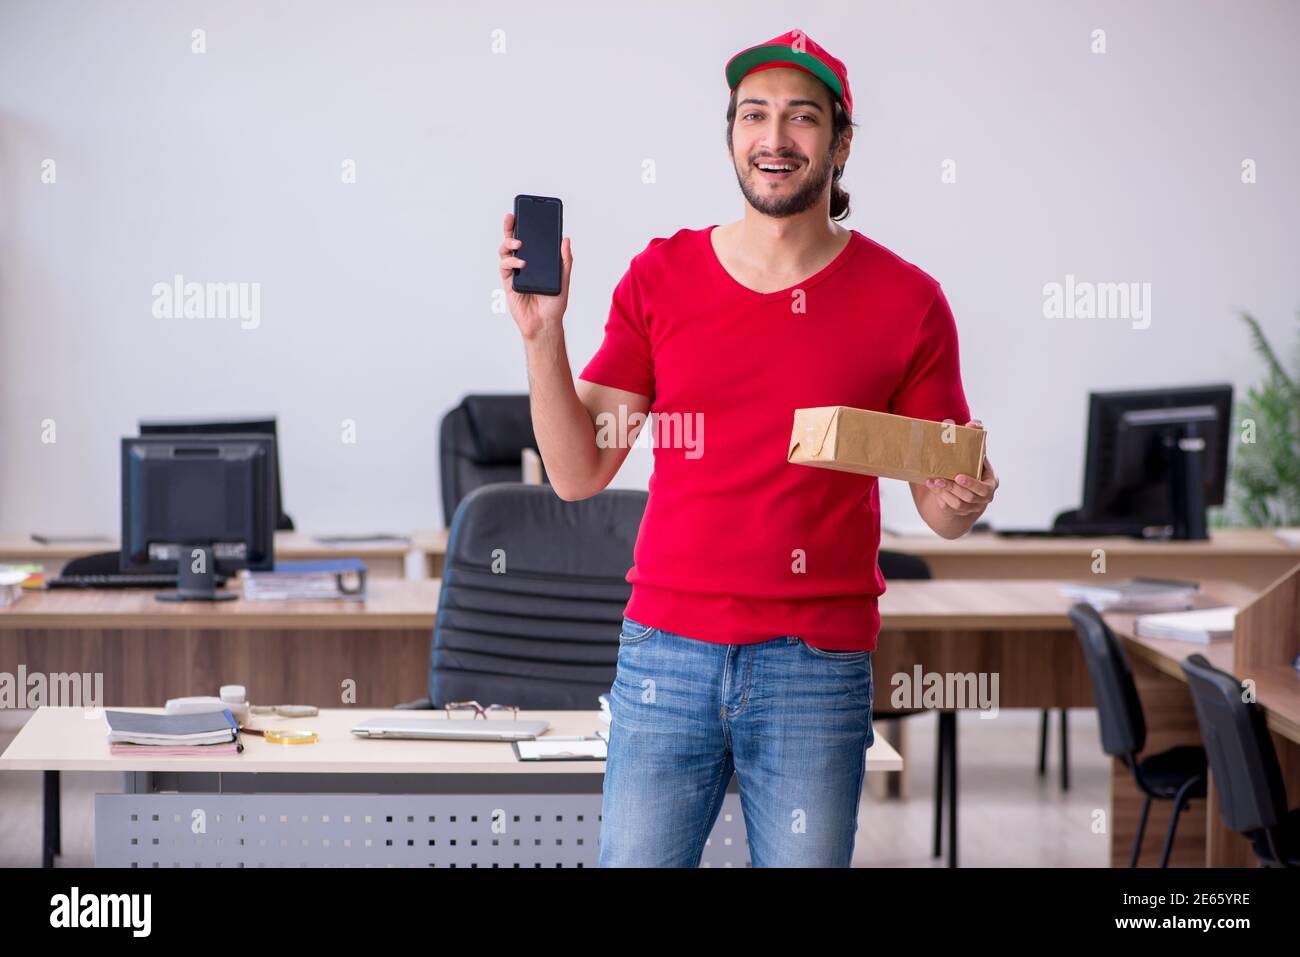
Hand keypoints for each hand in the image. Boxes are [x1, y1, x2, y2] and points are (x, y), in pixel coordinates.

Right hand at [499, 212, 572, 340]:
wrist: (546, 324)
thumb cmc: (554, 304)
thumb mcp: (564, 278)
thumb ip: (564, 260)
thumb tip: (566, 239)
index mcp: (536, 262)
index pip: (529, 240)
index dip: (524, 226)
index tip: (524, 212)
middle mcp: (523, 265)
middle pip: (513, 242)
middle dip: (510, 228)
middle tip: (512, 217)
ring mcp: (515, 274)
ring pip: (505, 253)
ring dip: (509, 244)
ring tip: (519, 243)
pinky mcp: (509, 284)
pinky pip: (505, 268)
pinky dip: (512, 262)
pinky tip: (521, 263)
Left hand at [924, 419, 998, 516]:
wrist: (963, 485)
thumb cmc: (971, 464)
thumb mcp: (974, 453)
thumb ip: (975, 437)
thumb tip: (975, 423)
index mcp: (990, 482)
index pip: (984, 487)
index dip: (972, 483)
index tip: (958, 476)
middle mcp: (983, 497)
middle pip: (969, 497)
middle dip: (953, 488)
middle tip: (939, 479)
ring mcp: (972, 506)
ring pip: (958, 503)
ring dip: (943, 492)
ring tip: (932, 481)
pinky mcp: (959, 510)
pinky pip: (949, 506)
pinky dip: (939, 496)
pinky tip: (932, 485)